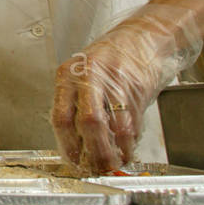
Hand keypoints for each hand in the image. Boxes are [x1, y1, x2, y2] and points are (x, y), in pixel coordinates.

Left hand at [50, 6, 200, 173]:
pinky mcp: (137, 87)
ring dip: (115, 151)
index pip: (61, 117)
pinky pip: (132, 122)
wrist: (142, 36)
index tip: (73, 161)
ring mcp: (115, 81)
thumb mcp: (82, 76)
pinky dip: (129, 141)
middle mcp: (89, 76)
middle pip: (89, 123)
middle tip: (96, 168)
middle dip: (94, 152)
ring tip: (114, 162)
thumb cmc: (108, 59)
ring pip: (114, 126)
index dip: (67, 145)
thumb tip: (75, 146)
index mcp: (67, 75)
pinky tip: (127, 147)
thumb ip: (76, 105)